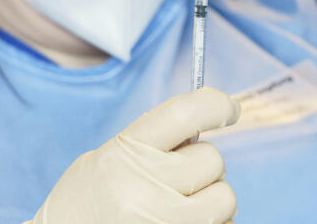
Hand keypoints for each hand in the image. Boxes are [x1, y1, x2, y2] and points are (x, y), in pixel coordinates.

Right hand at [28, 88, 240, 223]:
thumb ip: (151, 144)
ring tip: (177, 209)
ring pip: (224, 198)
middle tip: (176, 181)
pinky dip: (211, 223)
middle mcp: (143, 189)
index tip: (229, 109)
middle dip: (202, 168)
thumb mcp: (106, 160)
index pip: (185, 113)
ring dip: (210, 201)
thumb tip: (202, 126)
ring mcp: (162, 222)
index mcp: (124, 153)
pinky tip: (180, 223)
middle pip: (212, 159)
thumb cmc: (86, 204)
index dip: (216, 105)